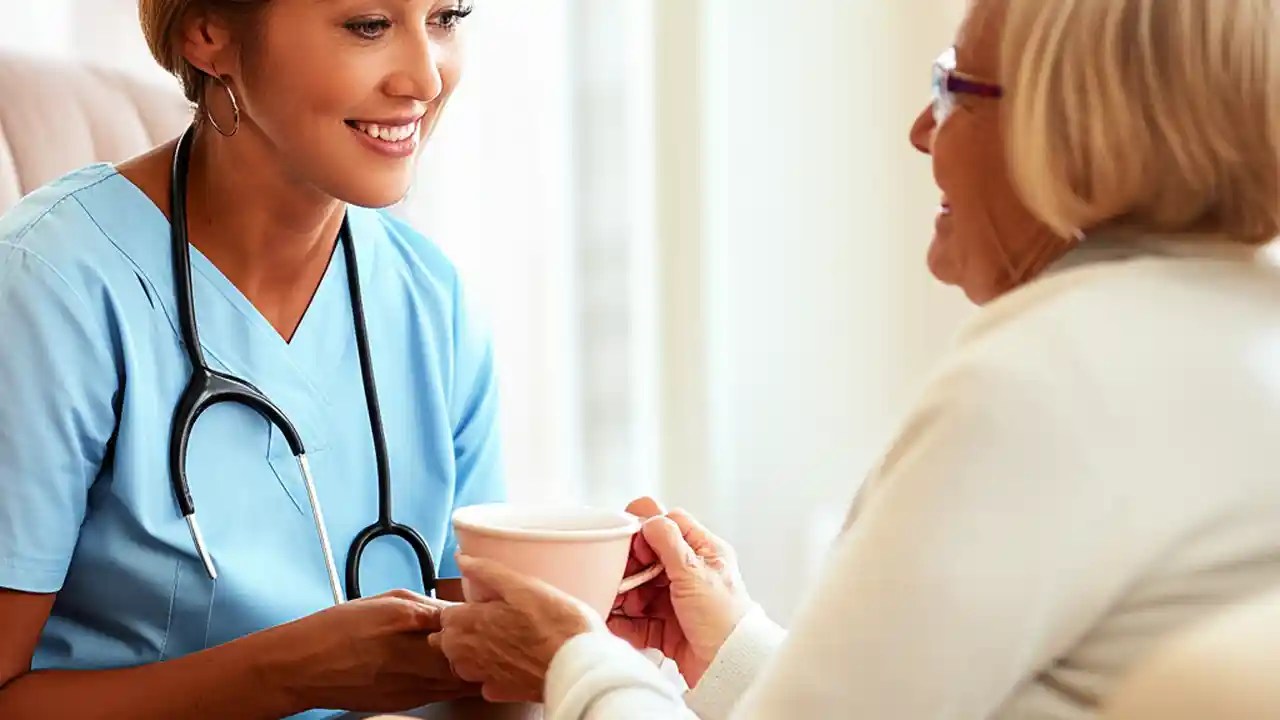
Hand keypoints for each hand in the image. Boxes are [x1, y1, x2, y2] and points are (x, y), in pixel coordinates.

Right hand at [263, 589, 477, 712]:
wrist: (303, 668)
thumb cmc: (337, 629)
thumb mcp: (385, 601)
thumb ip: (426, 606)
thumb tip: (456, 610)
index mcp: (407, 630)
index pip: (462, 629)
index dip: (483, 623)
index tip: (494, 615)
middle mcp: (412, 664)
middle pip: (467, 661)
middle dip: (487, 650)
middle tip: (501, 637)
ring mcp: (410, 689)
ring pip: (459, 682)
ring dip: (477, 670)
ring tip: (489, 655)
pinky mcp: (405, 703)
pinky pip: (443, 693)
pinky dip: (458, 683)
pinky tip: (463, 672)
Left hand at [431, 555, 603, 702]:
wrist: (582, 666)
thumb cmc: (559, 625)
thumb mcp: (524, 586)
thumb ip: (488, 572)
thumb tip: (462, 559)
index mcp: (472, 623)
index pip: (446, 615)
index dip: (463, 606)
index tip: (480, 603)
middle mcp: (471, 654)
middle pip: (449, 642)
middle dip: (461, 631)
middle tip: (489, 620)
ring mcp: (486, 676)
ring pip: (464, 664)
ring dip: (472, 653)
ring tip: (500, 640)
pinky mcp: (503, 693)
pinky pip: (488, 683)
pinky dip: (494, 674)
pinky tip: (513, 663)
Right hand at [609, 497, 752, 686]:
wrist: (729, 669)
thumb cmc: (725, 620)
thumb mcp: (695, 573)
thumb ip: (669, 542)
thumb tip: (649, 518)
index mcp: (705, 553)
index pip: (671, 524)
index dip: (648, 530)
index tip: (635, 545)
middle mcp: (691, 574)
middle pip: (649, 558)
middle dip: (631, 568)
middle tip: (619, 578)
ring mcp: (678, 601)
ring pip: (641, 589)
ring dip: (625, 595)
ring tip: (615, 602)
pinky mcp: (668, 628)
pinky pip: (639, 619)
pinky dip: (624, 621)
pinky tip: (612, 621)